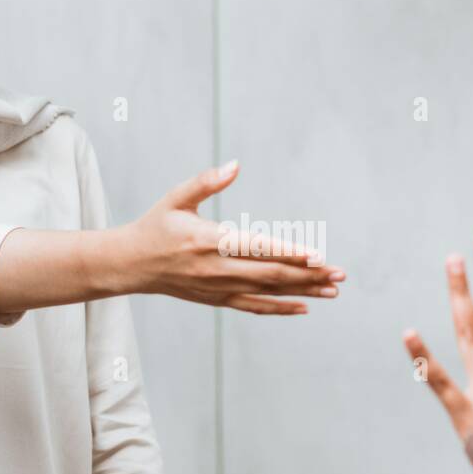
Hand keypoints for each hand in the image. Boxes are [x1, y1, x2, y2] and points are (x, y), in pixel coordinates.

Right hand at [118, 160, 345, 314]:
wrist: (132, 265)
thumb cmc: (157, 226)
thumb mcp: (176, 198)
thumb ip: (206, 182)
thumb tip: (235, 165)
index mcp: (209, 240)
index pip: (257, 248)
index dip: (288, 252)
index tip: (316, 255)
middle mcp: (218, 269)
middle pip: (271, 274)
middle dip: (308, 275)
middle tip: (340, 274)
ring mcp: (219, 288)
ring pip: (268, 292)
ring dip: (303, 292)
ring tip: (333, 291)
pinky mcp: (219, 300)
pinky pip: (255, 307)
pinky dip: (280, 308)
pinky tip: (305, 307)